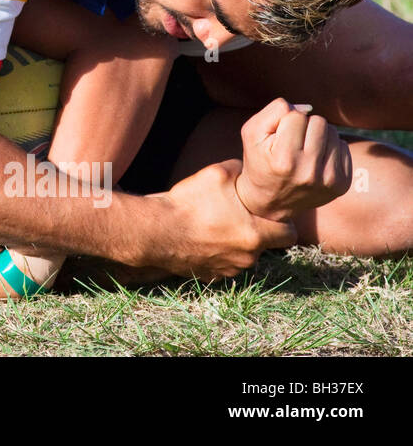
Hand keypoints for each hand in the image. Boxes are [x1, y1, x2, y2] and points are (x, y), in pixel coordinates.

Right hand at [146, 160, 295, 279]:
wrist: (156, 231)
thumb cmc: (188, 203)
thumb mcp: (216, 174)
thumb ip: (240, 171)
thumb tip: (247, 169)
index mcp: (256, 235)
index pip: (289, 234)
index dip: (282, 222)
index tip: (268, 213)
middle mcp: (248, 257)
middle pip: (265, 244)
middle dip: (256, 231)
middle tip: (238, 215)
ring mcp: (229, 270)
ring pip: (244, 255)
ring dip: (236, 242)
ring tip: (216, 224)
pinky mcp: (211, 276)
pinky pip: (224, 264)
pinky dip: (218, 252)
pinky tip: (203, 237)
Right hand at [235, 98, 352, 221]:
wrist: (269, 201)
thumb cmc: (259, 160)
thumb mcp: (252, 133)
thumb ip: (274, 111)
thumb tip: (308, 108)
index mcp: (284, 160)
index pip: (297, 116)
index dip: (285, 122)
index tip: (277, 138)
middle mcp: (309, 172)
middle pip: (319, 122)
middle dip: (305, 126)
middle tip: (292, 143)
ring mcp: (329, 180)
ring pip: (333, 133)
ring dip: (318, 136)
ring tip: (304, 151)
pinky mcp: (342, 184)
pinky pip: (343, 147)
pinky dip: (329, 148)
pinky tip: (315, 160)